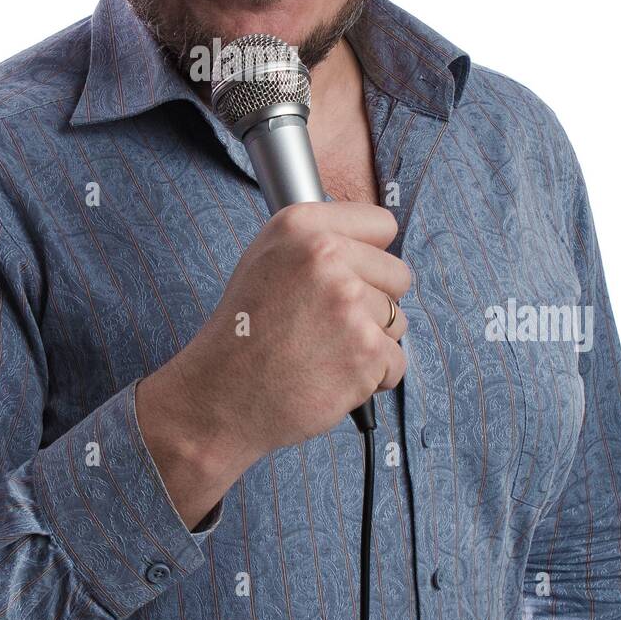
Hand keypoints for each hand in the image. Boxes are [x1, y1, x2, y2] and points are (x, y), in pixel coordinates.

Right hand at [162, 201, 409, 469]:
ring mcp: (348, 302)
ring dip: (372, 341)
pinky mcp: (366, 350)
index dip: (370, 256)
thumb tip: (368, 243)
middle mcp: (326, 255)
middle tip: (330, 323)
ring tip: (324, 351)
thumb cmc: (243, 332)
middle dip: (374, 302)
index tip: (352, 275)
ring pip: (397, 319)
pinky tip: (332, 376)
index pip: (381, 224)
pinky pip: (396, 361)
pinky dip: (372, 377)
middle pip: (398, 273)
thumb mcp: (265, 259)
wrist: (222, 396)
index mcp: (301, 226)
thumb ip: (316, 241)